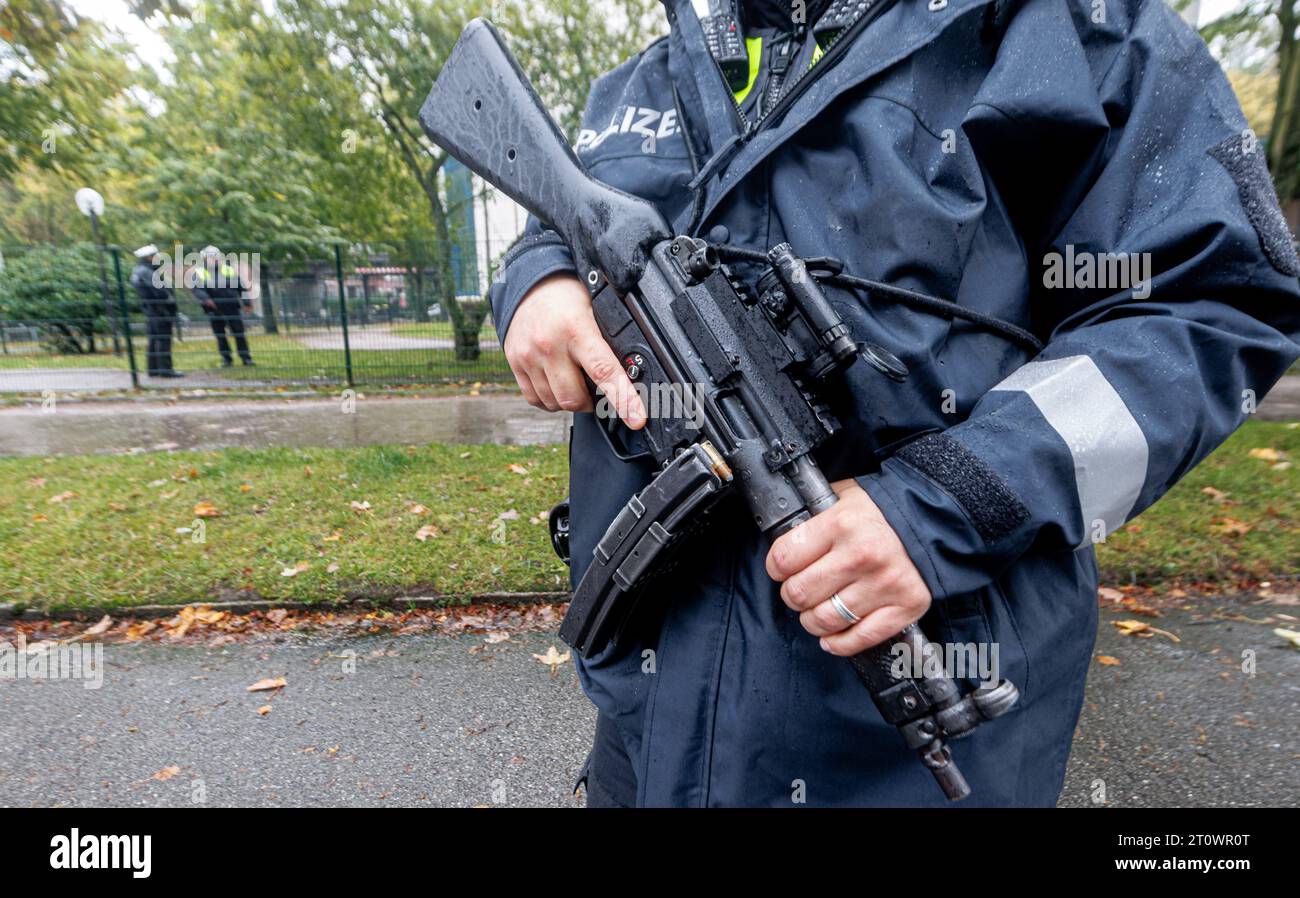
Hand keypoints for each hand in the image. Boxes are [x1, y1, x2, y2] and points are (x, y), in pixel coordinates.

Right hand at [504, 273, 645, 427]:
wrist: (529, 284)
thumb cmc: (568, 297)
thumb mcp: (596, 309)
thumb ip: (609, 340)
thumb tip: (633, 370)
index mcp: (577, 330)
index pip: (604, 372)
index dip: (623, 399)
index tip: (637, 419)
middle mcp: (549, 346)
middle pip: (574, 398)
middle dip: (591, 402)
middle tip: (598, 390)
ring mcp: (528, 357)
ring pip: (555, 403)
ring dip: (571, 401)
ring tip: (576, 381)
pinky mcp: (514, 364)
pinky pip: (535, 399)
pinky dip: (551, 400)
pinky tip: (558, 384)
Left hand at [765, 480, 930, 655]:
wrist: (928, 523)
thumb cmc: (876, 514)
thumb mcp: (838, 499)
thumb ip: (808, 519)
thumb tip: (778, 542)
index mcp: (841, 524)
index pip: (783, 560)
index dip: (775, 568)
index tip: (781, 570)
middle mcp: (862, 555)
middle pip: (799, 595)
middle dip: (793, 596)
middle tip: (801, 590)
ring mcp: (885, 584)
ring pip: (824, 621)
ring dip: (813, 621)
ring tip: (818, 610)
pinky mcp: (905, 607)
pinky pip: (858, 639)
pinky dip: (839, 644)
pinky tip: (832, 636)